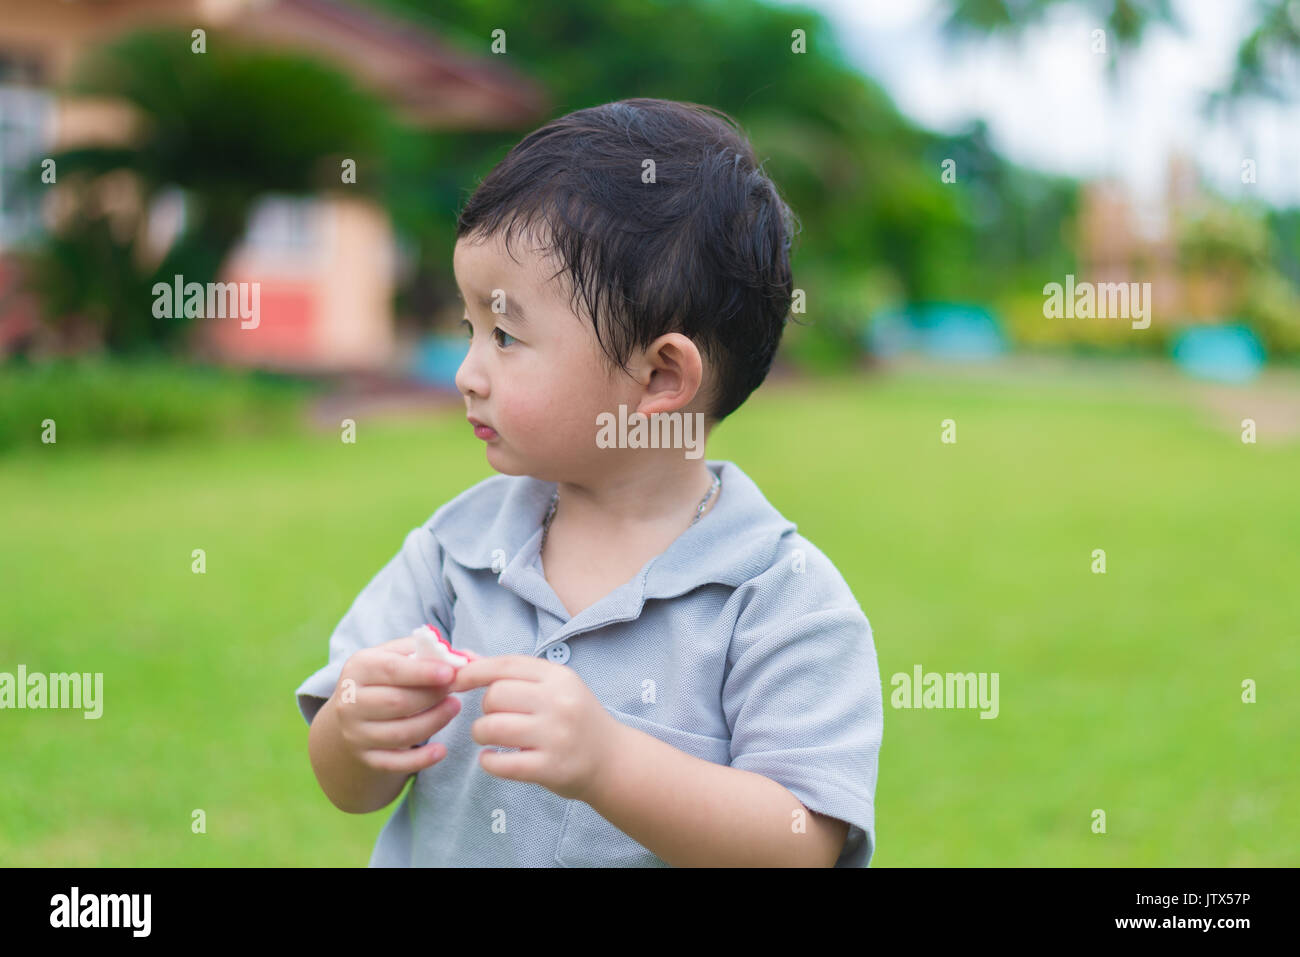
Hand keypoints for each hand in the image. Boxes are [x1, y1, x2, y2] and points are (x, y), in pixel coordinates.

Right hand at [333, 634, 478, 774]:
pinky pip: (396, 763)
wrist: (354, 712)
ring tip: (454, 707)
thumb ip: (427, 651)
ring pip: (401, 733)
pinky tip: (442, 750)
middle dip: (433, 697)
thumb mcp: (396, 656)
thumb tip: (466, 657)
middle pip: (397, 702)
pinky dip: (422, 759)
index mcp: (358, 668)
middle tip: (456, 690)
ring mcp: (356, 733)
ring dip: (434, 721)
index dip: (423, 672)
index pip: (391, 669)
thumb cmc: (385, 677)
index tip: (450, 673)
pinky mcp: (366, 757)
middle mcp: (350, 702)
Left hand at [450, 655, 620, 801]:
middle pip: (495, 695)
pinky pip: (501, 763)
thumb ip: (514, 673)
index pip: (506, 664)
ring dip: (481, 734)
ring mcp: (555, 736)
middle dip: (485, 707)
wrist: (613, 760)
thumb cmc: (576, 719)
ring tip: (490, 739)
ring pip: (492, 727)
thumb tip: (464, 657)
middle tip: (495, 717)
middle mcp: (559, 703)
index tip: (454, 680)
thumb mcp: (555, 687)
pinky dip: (488, 761)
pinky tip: (493, 758)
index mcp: (559, 677)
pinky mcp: (550, 768)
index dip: (474, 670)